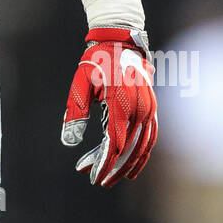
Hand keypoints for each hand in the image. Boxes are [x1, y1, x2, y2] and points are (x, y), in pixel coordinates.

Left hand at [61, 28, 156, 185]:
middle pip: (129, 149)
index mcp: (121, 102)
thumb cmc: (96, 62)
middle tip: (98, 180)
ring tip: (114, 177)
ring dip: (130, 164)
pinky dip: (143, 153)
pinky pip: (151, 136)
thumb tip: (69, 142)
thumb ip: (75, 113)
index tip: (92, 176)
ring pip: (144, 146)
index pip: (114, 144)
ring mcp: (149, 108)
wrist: (120, 41)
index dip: (104, 164)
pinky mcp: (152, 108)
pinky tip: (132, 164)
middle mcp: (139, 108)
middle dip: (113, 168)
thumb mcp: (80, 85)